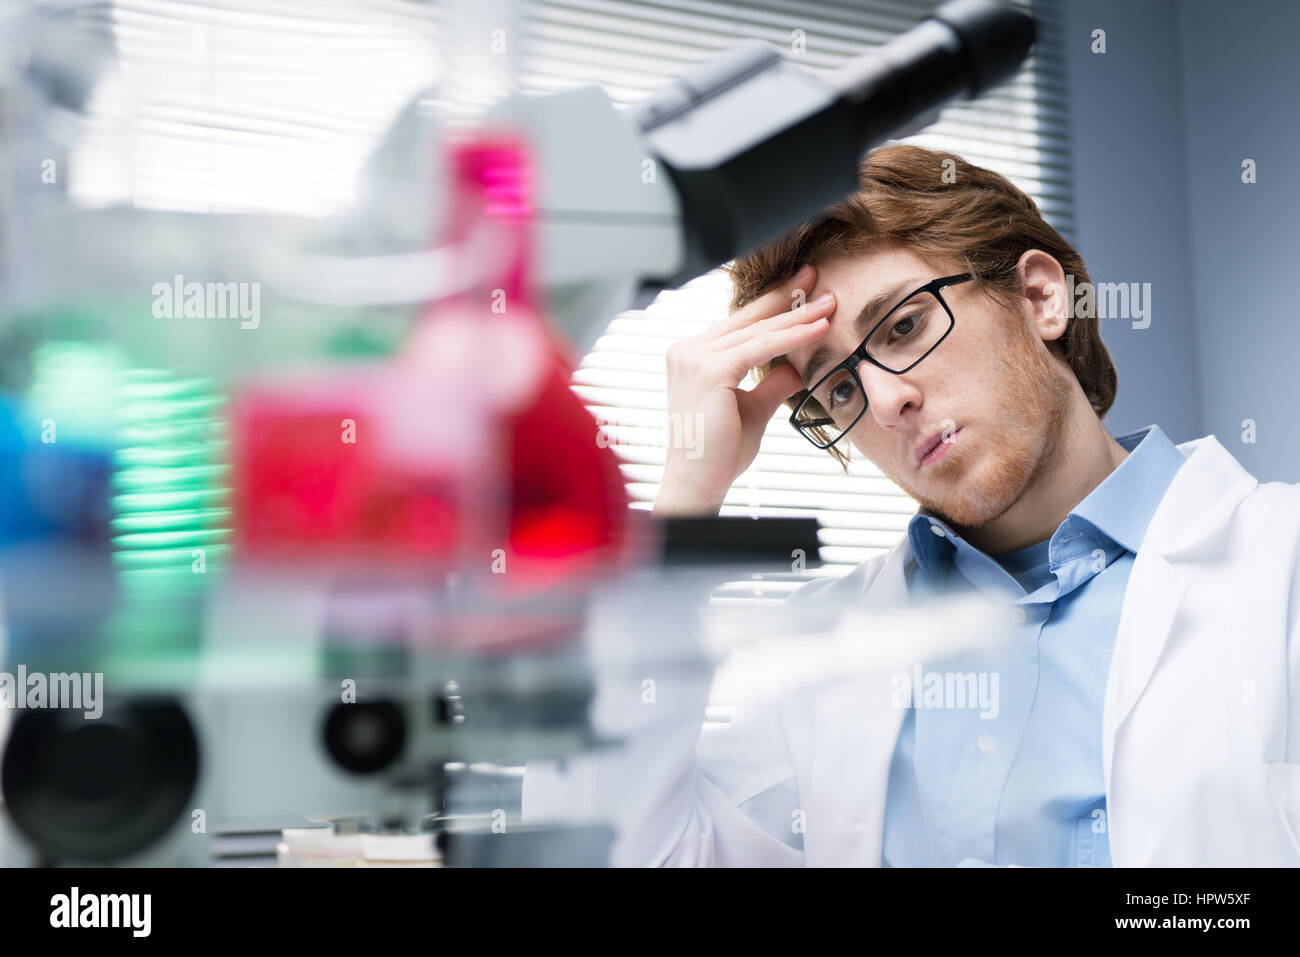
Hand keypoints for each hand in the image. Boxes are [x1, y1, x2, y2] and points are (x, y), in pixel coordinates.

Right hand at [653, 263, 834, 515]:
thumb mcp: (752, 409)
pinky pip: (760, 348)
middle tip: (818, 280)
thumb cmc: (718, 452)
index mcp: (693, 356)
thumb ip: (771, 384)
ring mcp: (695, 358)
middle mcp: (688, 351)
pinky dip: (792, 337)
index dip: (773, 304)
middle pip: (748, 319)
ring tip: (828, 305)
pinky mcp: (710, 371)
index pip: (740, 324)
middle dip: (787, 299)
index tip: (803, 288)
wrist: (698, 482)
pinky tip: (817, 329)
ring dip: (797, 316)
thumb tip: (796, 367)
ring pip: (757, 331)